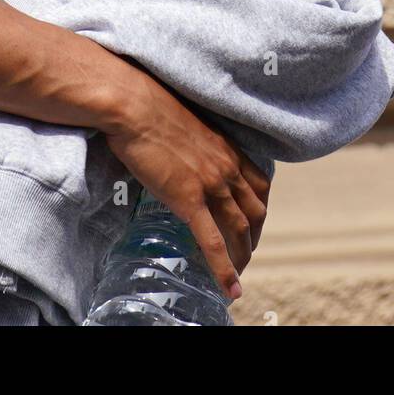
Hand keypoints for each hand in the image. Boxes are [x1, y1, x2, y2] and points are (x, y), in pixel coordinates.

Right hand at [102, 67, 270, 300]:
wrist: (134, 106)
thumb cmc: (150, 107)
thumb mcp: (184, 126)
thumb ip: (193, 146)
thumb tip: (182, 156)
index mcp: (227, 148)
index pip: (258, 184)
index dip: (259, 207)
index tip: (252, 221)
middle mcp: (226, 167)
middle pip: (255, 210)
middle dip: (254, 235)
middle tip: (245, 252)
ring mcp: (210, 184)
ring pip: (239, 229)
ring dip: (242, 255)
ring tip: (238, 275)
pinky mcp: (189, 199)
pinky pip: (213, 242)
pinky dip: (224, 269)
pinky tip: (229, 289)